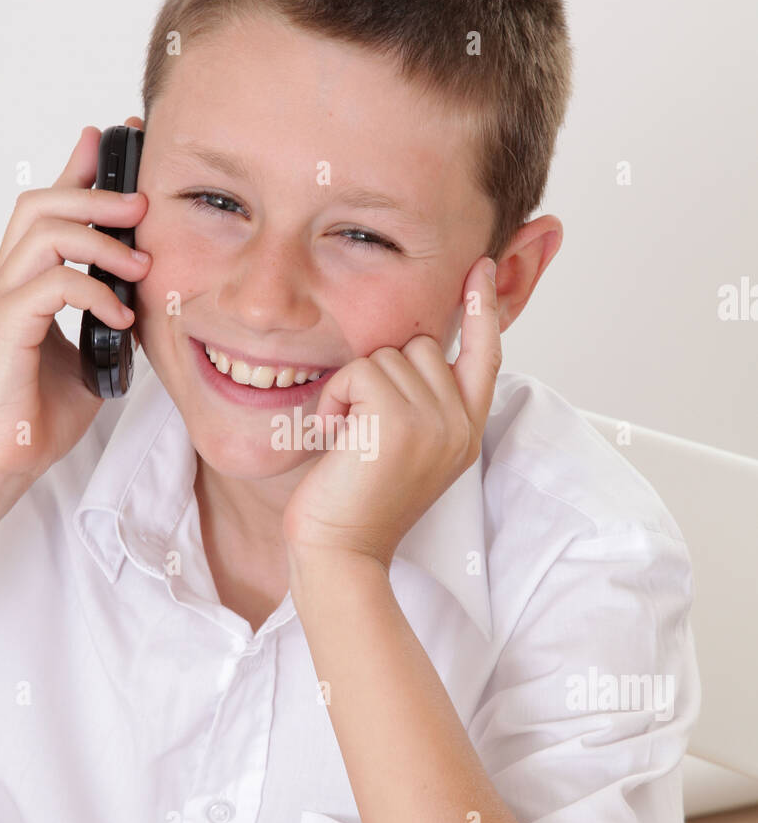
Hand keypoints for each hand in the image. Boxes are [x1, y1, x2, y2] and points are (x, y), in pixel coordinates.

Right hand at [0, 116, 150, 489]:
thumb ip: (112, 317)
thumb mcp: (93, 351)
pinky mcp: (5, 327)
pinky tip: (121, 315)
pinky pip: (51, 286)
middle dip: (96, 191)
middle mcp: (8, 279)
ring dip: (100, 238)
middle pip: (42, 203)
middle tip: (144, 201)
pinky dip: (94, 292)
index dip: (83, 168)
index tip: (126, 143)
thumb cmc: (40, 410)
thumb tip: (149, 297)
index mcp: (27, 278)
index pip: (51, 206)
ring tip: (141, 260)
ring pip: (44, 232)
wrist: (3, 459)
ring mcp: (2, 300)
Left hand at [282, 254, 500, 569]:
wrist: (341, 554)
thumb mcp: (401, 449)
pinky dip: (336, 398)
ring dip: (353, 390)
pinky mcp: (401, 420)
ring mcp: (437, 421)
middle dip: (381, 374)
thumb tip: (410, 351)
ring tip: (350, 437)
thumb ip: (419, 405)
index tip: (479, 269)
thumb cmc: (356, 506)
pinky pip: (360, 370)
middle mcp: (461, 424)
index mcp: (466, 431)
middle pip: (422, 345)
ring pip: (388, 355)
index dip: (483, 310)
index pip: (486, 356)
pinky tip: (336, 436)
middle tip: (361, 428)